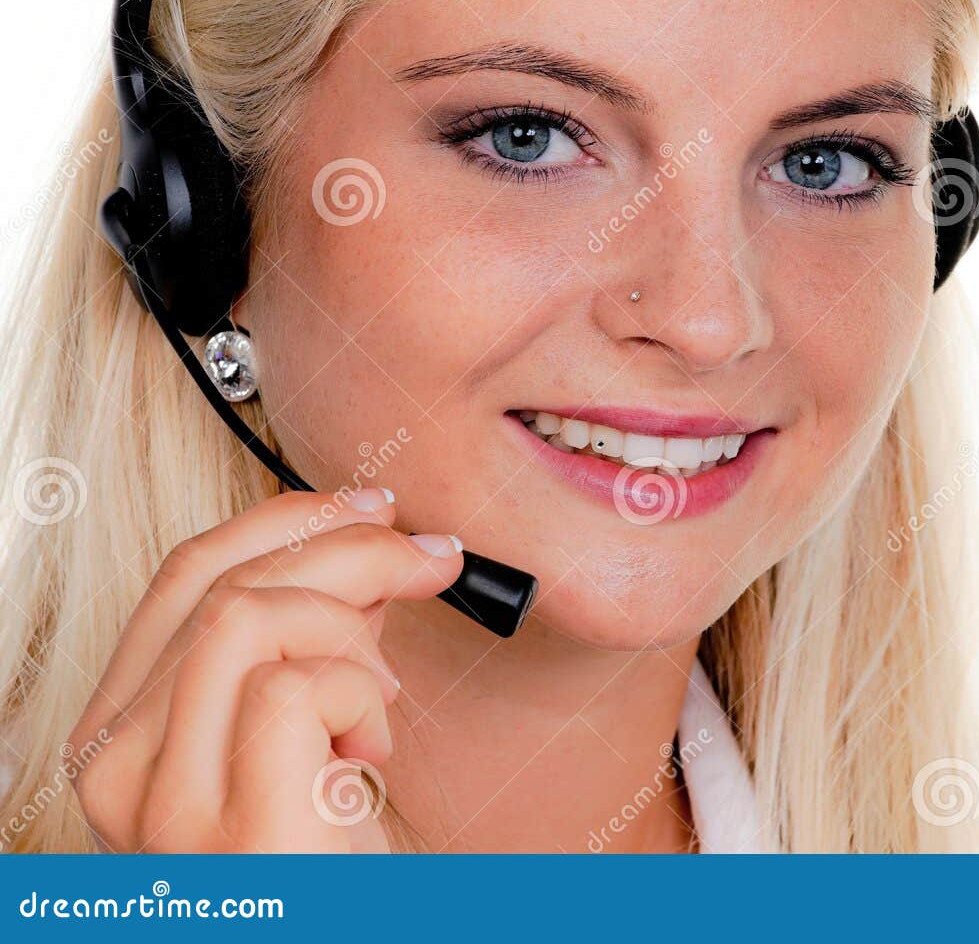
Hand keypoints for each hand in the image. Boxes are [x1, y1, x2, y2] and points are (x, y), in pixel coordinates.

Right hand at [66, 489, 462, 851]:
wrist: (331, 926)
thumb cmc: (326, 858)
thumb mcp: (307, 728)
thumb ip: (314, 640)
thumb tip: (362, 547)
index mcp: (125, 735)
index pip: (185, 575)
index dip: (286, 519)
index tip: (371, 506)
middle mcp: (118, 769)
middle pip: (220, 581)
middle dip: (344, 546)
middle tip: (430, 560)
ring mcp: (165, 805)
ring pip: (249, 617)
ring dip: (354, 631)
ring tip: (385, 699)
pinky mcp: (234, 830)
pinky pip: (296, 687)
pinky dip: (363, 697)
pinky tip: (373, 753)